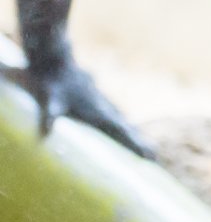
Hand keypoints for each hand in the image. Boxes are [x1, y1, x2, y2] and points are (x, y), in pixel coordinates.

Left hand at [5, 48, 152, 158]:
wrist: (55, 62)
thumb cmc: (52, 84)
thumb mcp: (50, 101)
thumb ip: (50, 115)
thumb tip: (44, 132)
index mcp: (99, 113)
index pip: (122, 132)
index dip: (136, 145)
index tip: (151, 156)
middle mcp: (106, 109)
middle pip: (128, 130)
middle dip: (141, 144)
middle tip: (155, 158)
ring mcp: (104, 104)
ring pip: (124, 123)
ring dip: (135, 135)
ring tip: (147, 147)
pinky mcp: (98, 101)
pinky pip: (116, 117)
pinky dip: (124, 126)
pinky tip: (124, 128)